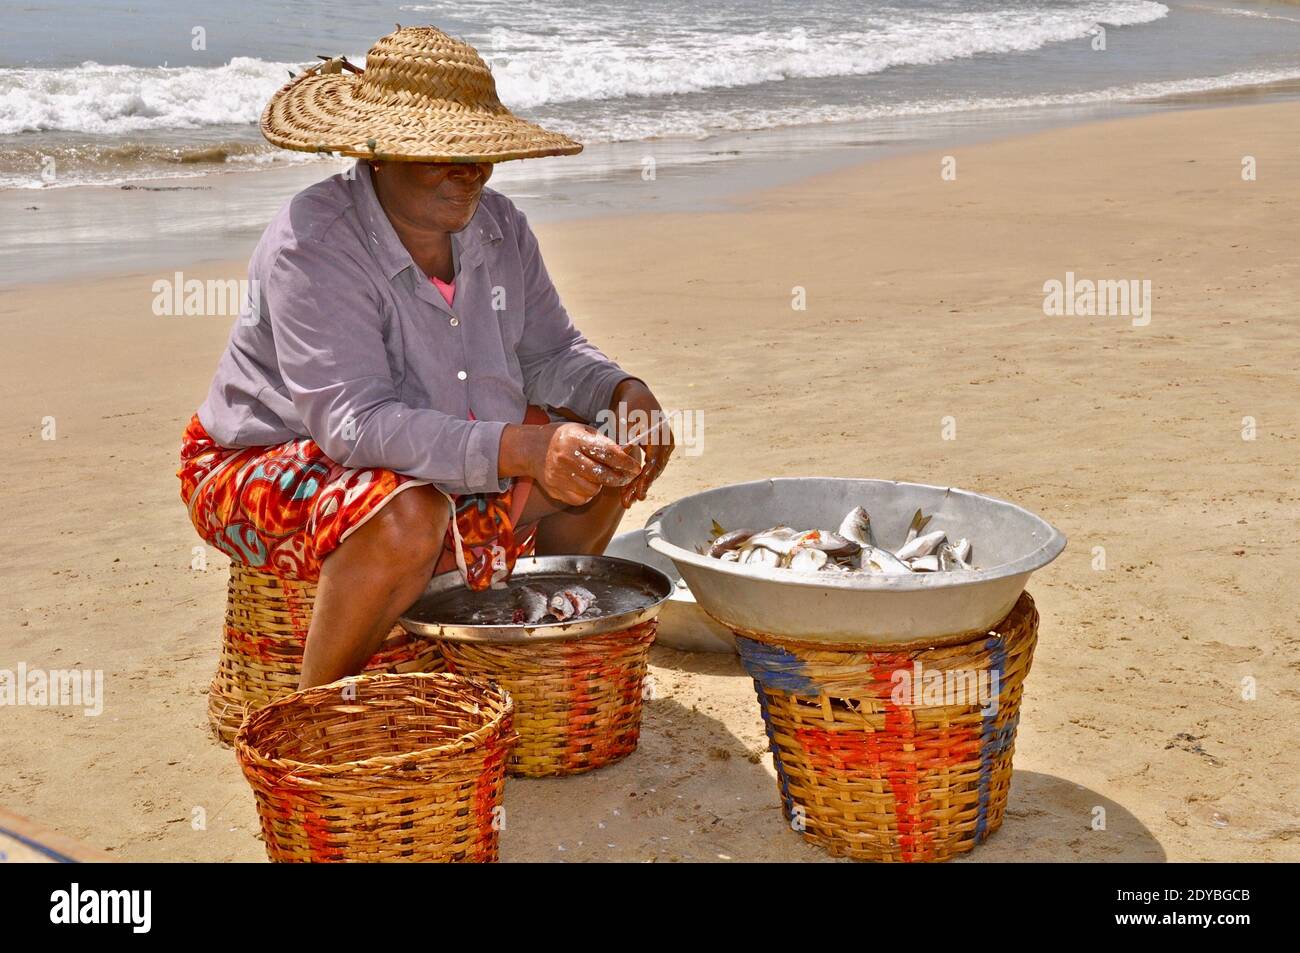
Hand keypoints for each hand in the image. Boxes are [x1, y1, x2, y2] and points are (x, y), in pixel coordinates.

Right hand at [529, 421, 639, 506]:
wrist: (532, 449)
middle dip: (619, 478)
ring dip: (600, 485)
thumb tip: (628, 452)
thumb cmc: (564, 438)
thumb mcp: (583, 430)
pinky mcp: (555, 490)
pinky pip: (581, 499)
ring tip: (597, 475)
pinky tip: (584, 483)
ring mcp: (560, 476)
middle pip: (603, 475)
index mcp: (576, 439)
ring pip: (593, 489)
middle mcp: (567, 458)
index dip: (625, 462)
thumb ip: (604, 442)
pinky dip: (587, 494)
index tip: (636, 467)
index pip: (607, 453)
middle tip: (627, 476)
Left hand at [610, 378, 673, 507]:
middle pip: (654, 470)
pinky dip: (641, 478)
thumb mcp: (624, 422)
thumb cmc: (630, 407)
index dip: (645, 479)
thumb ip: (622, 440)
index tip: (637, 492)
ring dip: (640, 485)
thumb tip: (618, 458)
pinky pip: (651, 467)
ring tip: (627, 500)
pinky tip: (630, 490)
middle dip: (641, 487)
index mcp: (660, 435)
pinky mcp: (659, 451)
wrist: (639, 398)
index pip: (654, 462)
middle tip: (629, 501)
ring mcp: (664, 447)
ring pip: (652, 471)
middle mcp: (666, 443)